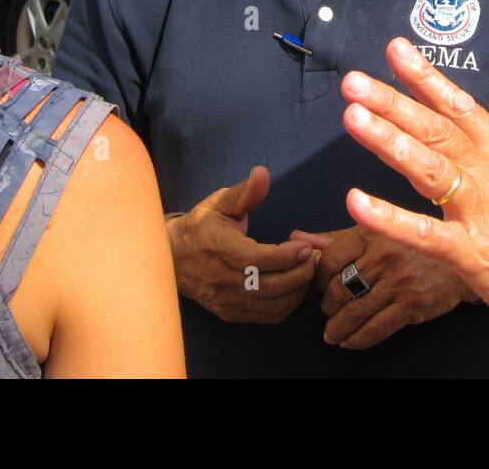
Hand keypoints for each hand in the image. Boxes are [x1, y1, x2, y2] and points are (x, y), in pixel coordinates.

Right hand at [167, 165, 316, 323]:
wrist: (172, 259)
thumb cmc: (200, 226)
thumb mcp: (219, 202)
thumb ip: (245, 192)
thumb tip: (263, 173)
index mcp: (216, 248)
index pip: (254, 260)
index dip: (284, 257)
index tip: (305, 247)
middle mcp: (219, 279)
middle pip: (267, 286)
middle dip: (298, 273)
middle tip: (316, 258)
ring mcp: (224, 300)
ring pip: (270, 304)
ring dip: (297, 290)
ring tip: (310, 270)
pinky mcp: (230, 313)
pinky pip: (266, 316)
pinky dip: (288, 304)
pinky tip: (297, 286)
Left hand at [289, 225, 474, 349]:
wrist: (456, 263)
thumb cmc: (408, 247)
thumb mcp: (372, 236)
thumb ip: (332, 240)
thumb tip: (296, 239)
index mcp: (373, 233)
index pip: (330, 260)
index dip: (320, 278)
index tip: (321, 285)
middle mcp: (385, 255)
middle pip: (339, 288)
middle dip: (327, 305)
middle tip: (327, 310)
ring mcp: (399, 281)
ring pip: (354, 312)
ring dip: (337, 328)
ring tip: (331, 333)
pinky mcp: (412, 304)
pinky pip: (375, 328)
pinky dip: (357, 339)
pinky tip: (350, 341)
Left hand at [339, 37, 488, 349]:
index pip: (460, 107)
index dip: (426, 77)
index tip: (395, 50)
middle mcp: (488, 176)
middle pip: (434, 129)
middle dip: (392, 101)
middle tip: (352, 80)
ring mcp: (479, 213)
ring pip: (427, 168)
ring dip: (388, 142)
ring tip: (352, 117)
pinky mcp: (472, 255)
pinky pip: (423, 234)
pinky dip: (389, 219)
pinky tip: (355, 202)